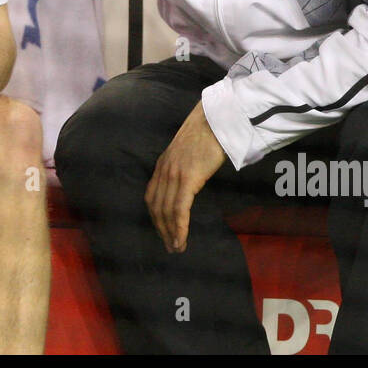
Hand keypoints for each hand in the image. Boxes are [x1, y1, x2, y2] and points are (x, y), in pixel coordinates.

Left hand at [145, 101, 227, 252]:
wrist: (216, 119)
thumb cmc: (208, 134)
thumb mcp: (188, 152)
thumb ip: (184, 167)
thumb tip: (190, 182)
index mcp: (162, 165)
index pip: (152, 197)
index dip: (156, 217)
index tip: (162, 231)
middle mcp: (163, 171)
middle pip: (156, 207)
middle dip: (161, 230)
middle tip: (169, 246)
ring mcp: (174, 174)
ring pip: (166, 211)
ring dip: (170, 233)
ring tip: (177, 248)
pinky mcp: (187, 178)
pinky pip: (180, 208)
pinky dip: (179, 227)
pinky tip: (181, 239)